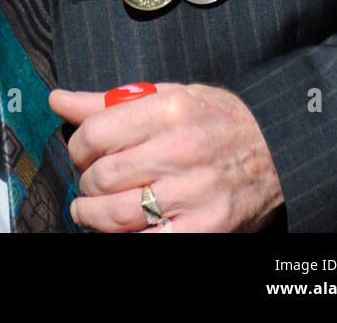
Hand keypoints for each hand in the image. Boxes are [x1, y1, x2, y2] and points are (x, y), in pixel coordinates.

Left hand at [49, 82, 283, 232]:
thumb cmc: (217, 119)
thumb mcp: (168, 95)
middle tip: (89, 182)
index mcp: (169, 109)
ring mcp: (195, 191)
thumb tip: (58, 100)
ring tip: (91, 209)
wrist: (278, 148)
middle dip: (85, 183)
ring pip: (117, 213)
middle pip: (103, 175)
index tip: (81, 152)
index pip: (96, 133)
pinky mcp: (207, 226)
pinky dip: (126, 238)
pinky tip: (122, 229)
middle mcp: (181, 148)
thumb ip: (110, 101)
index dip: (77, 147)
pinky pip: (149, 241)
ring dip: (93, 215)